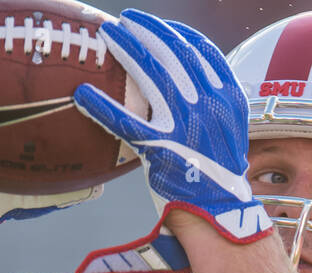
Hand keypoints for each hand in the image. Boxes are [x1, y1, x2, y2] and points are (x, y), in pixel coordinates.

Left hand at [70, 8, 270, 272]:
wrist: (218, 211)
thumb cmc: (218, 174)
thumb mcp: (228, 133)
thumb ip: (214, 104)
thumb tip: (193, 81)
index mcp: (227, 97)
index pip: (200, 50)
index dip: (175, 32)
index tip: (154, 24)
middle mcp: (208, 105)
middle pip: (174, 53)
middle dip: (146, 30)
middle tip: (124, 21)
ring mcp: (185, 125)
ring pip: (151, 74)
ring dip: (126, 49)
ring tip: (107, 36)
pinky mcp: (160, 148)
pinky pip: (125, 122)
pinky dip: (101, 105)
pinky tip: (82, 93)